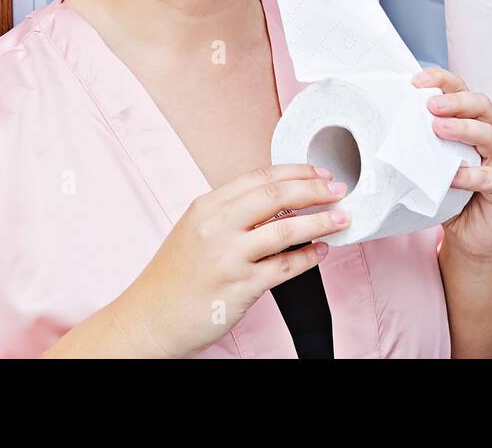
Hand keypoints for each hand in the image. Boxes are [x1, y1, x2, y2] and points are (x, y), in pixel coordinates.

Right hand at [120, 163, 349, 357]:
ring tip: (342, 218)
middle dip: (315, 190)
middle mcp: (217, 227)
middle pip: (277, 196)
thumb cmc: (175, 276)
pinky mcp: (240, 287)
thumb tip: (282, 200)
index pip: (260, 177)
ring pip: (287, 230)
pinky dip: (310, 258)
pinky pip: (285, 268)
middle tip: (340, 190)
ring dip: (321, 222)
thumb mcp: (196, 230)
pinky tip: (322, 252)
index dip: (296, 172)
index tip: (320, 173)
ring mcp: (229, 257)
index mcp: (207, 206)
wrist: (149, 319)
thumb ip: (232, 213)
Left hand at [412, 67, 491, 261]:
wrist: (470, 233)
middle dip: (456, 101)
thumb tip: (385, 125)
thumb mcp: (432, 162)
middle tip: (430, 105)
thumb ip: (420, 143)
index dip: (442, 80)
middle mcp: (490, 135)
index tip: (417, 81)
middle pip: (482, 106)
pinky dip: (469, 174)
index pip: (462, 90)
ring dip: (464, 129)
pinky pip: (489, 177)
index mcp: (472, 122)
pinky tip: (452, 176)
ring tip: (439, 129)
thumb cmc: (451, 192)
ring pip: (490, 135)